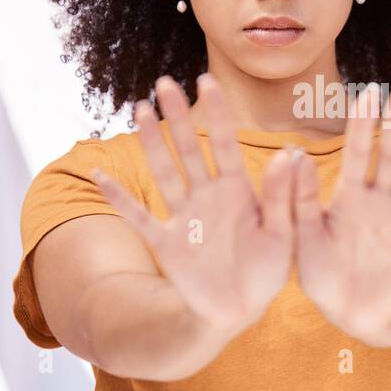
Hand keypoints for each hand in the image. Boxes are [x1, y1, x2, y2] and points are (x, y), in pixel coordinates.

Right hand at [92, 74, 296, 336]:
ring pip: (164, 172)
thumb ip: (280, 195)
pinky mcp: (166, 242)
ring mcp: (184, 216)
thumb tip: (289, 153)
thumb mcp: (282, 233)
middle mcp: (207, 196)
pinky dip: (119, 199)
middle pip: (189, 149)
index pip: (224, 144)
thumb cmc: (267, 271)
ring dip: (152, 143)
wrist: (240, 310)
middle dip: (177, 117)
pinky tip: (101, 176)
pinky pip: (138, 217)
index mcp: (237, 191)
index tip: (206, 81)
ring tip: (141, 110)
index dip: (216, 113)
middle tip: (165, 83)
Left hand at [293, 80, 390, 345]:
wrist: (351, 314)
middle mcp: (379, 202)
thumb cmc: (322, 276)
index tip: (368, 92)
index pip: (356, 152)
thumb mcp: (303, 238)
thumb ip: (301, 199)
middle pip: (390, 154)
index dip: (363, 124)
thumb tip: (292, 155)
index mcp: (348, 198)